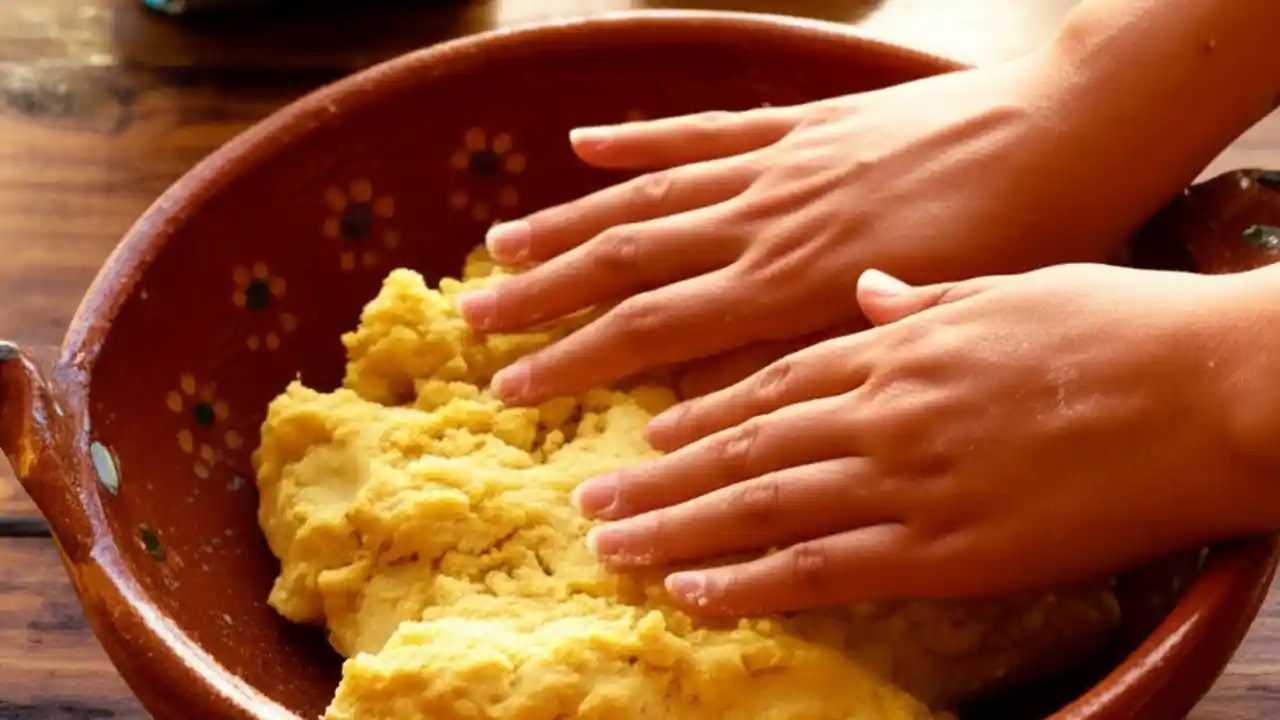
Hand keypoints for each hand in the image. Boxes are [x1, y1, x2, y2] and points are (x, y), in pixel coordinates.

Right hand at [459, 53, 1151, 405]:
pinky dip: (639, 138)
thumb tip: (701, 394)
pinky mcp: (798, 125)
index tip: (510, 391)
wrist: (1067, 132)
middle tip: (471, 321)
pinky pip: (702, 130)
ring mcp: (773, 167)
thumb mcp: (917, 328)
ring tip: (497, 245)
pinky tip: (586, 144)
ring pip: (644, 195)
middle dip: (541, 297)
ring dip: (566, 222)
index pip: (648, 330)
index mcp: (787, 286)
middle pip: (622, 261)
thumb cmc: (1013, 243)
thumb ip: (805, 356)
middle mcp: (759, 223)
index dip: (570, 362)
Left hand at [571, 264, 1279, 616]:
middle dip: (660, 480)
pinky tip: (693, 595)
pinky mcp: (942, 552)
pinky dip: (749, 584)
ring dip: (677, 530)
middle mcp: (879, 410)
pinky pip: (821, 569)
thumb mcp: (1010, 290)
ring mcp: (903, 481)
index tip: (648, 439)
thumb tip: (867, 291)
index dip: (701, 414)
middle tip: (590, 506)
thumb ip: (923, 300)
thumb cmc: (1122, 330)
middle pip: (743, 447)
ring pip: (759, 506)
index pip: (771, 381)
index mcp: (896, 346)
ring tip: (611, 548)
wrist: (1207, 390)